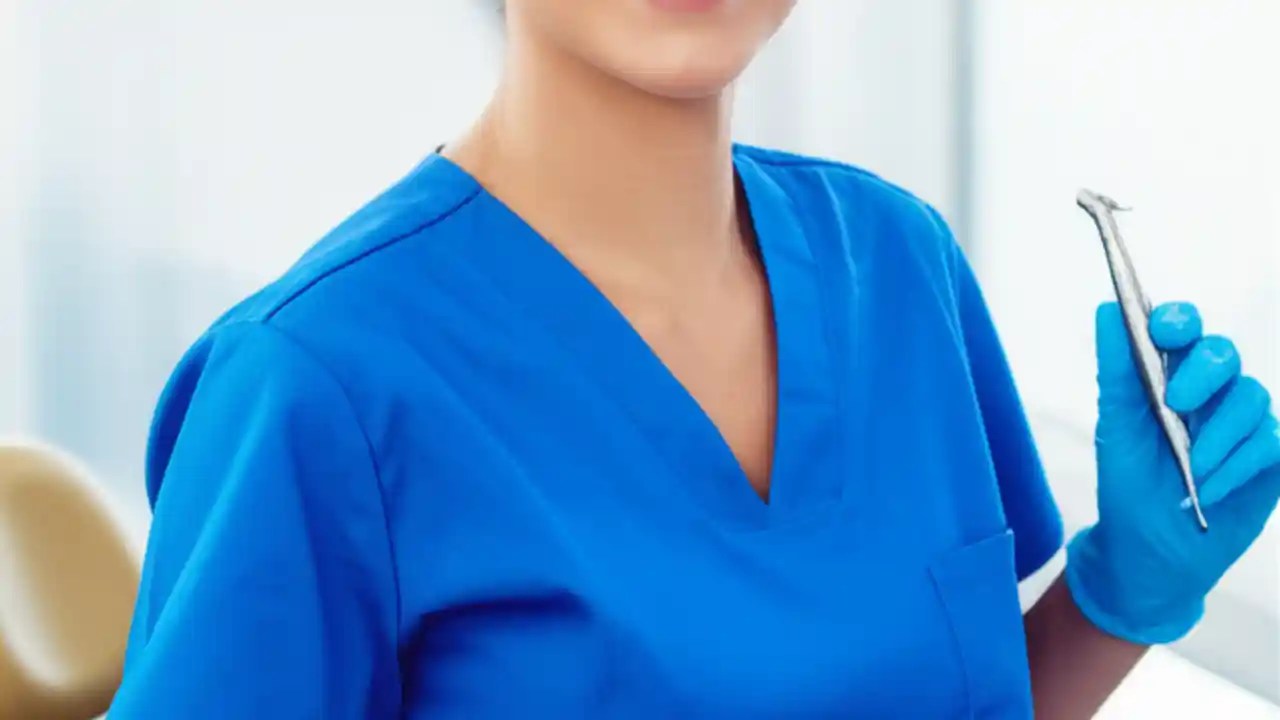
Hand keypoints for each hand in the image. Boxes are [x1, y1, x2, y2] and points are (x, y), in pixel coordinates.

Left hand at [1065, 302, 1279, 644]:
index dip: (1178, 320)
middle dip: (1201, 374)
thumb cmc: (1128, 483)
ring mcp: (1242, 422)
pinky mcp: (1268, 456)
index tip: (1164, 331)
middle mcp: (1210, 391)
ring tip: (1191, 469)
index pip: (1182, 327)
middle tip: (1175, 404)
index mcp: (1167, 375)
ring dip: (1217, 435)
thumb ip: (1116, 369)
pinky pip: (1270, 442)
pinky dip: (1236, 467)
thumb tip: (1107, 308)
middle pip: (1223, 353)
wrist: (1151, 550)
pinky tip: (1209, 491)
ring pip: (1251, 397)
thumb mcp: (1116, 428)